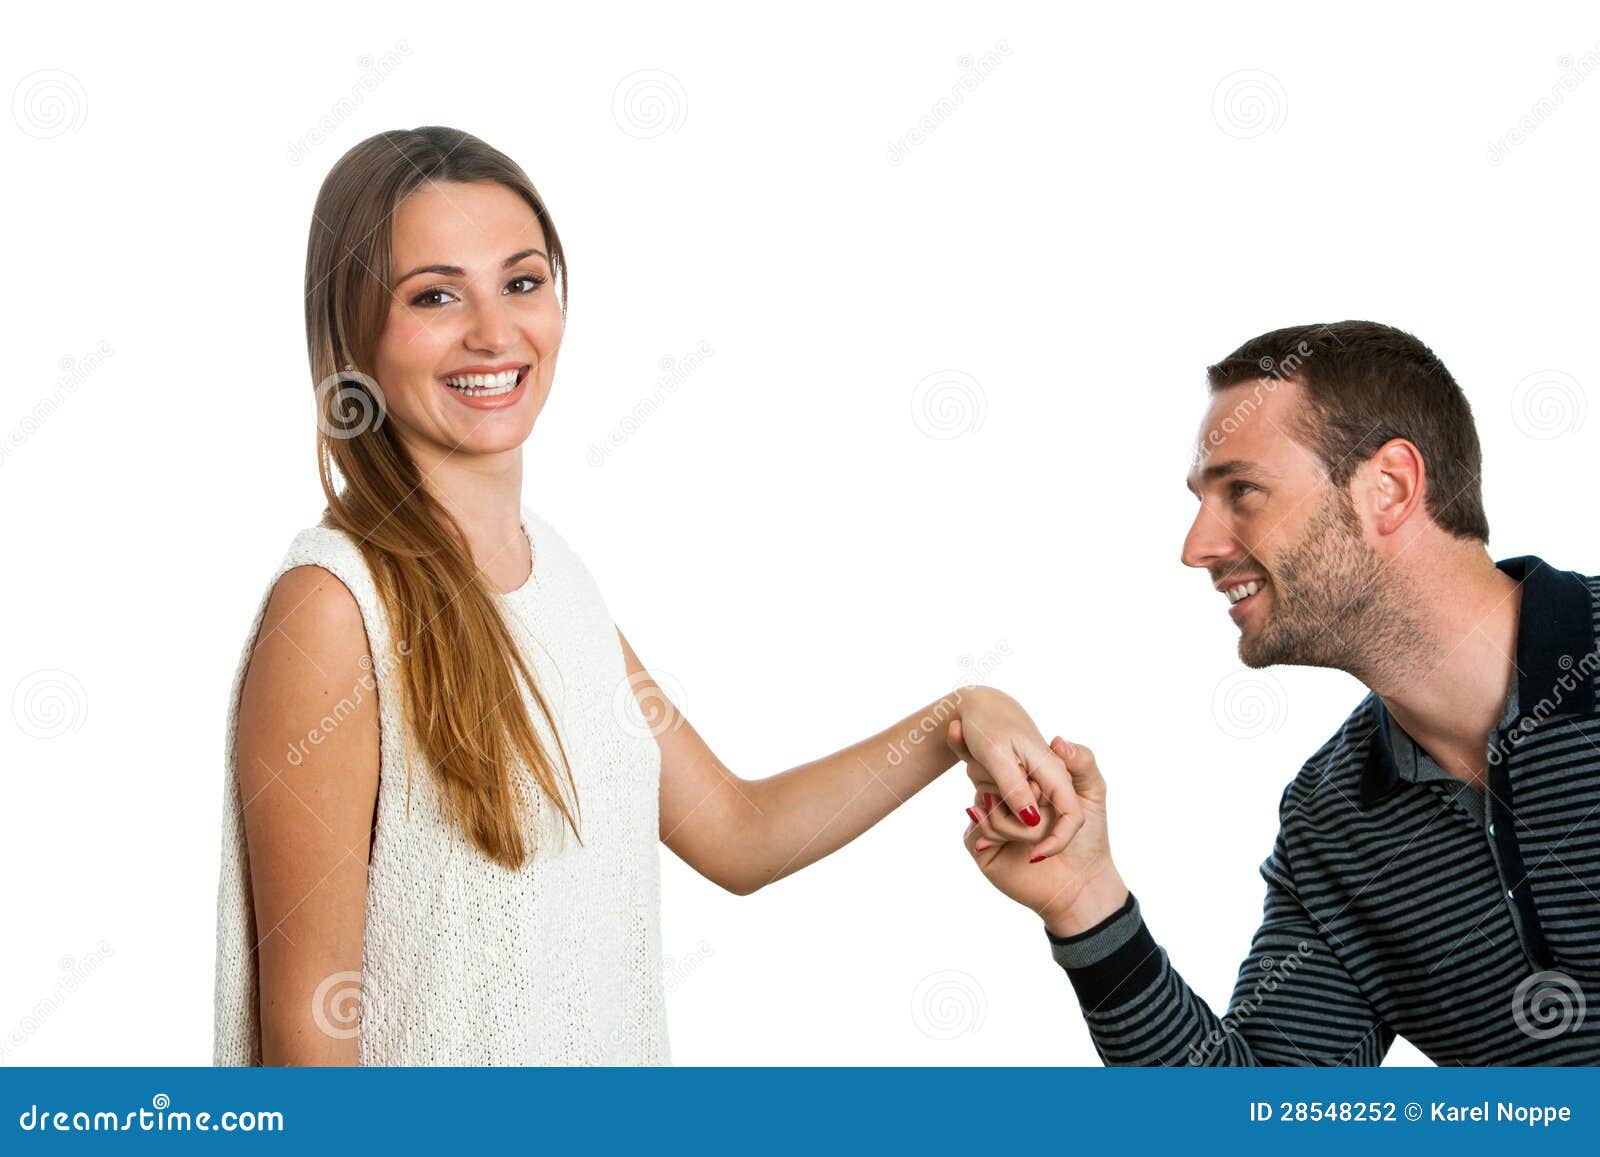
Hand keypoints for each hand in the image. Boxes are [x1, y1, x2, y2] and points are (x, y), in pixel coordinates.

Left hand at [947, 687, 1080, 858]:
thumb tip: (1031, 819)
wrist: (977, 700)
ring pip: (1020, 817)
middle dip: (1012, 829)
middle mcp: (1049, 776)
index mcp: (1051, 768)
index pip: (1072, 817)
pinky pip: (1007, 808)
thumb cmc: (985, 722)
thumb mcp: (996, 755)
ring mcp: (1036, 780)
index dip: (1057, 841)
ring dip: (995, 819)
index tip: (1033, 856)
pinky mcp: (1021, 782)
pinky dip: (990, 812)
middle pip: (1042, 821)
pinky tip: (974, 808)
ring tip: (974, 798)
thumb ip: (1015, 787)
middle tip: (980, 816)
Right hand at [959, 735, 1126, 935]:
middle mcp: (1007, 797)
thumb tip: (1056, 739)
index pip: (1004, 756)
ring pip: (982, 802)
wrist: (1079, 886)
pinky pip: (976, 829)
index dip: (994, 752)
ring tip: (1033, 842)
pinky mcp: (981, 845)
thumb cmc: (1090, 840)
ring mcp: (992, 820)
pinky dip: (997, 834)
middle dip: (1011, 793)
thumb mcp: (1092, 793)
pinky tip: (1011, 847)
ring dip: (1010, 822)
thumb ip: (1082, 761)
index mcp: (1029, 780)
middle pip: (987, 775)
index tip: (968, 733)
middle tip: (1040, 816)